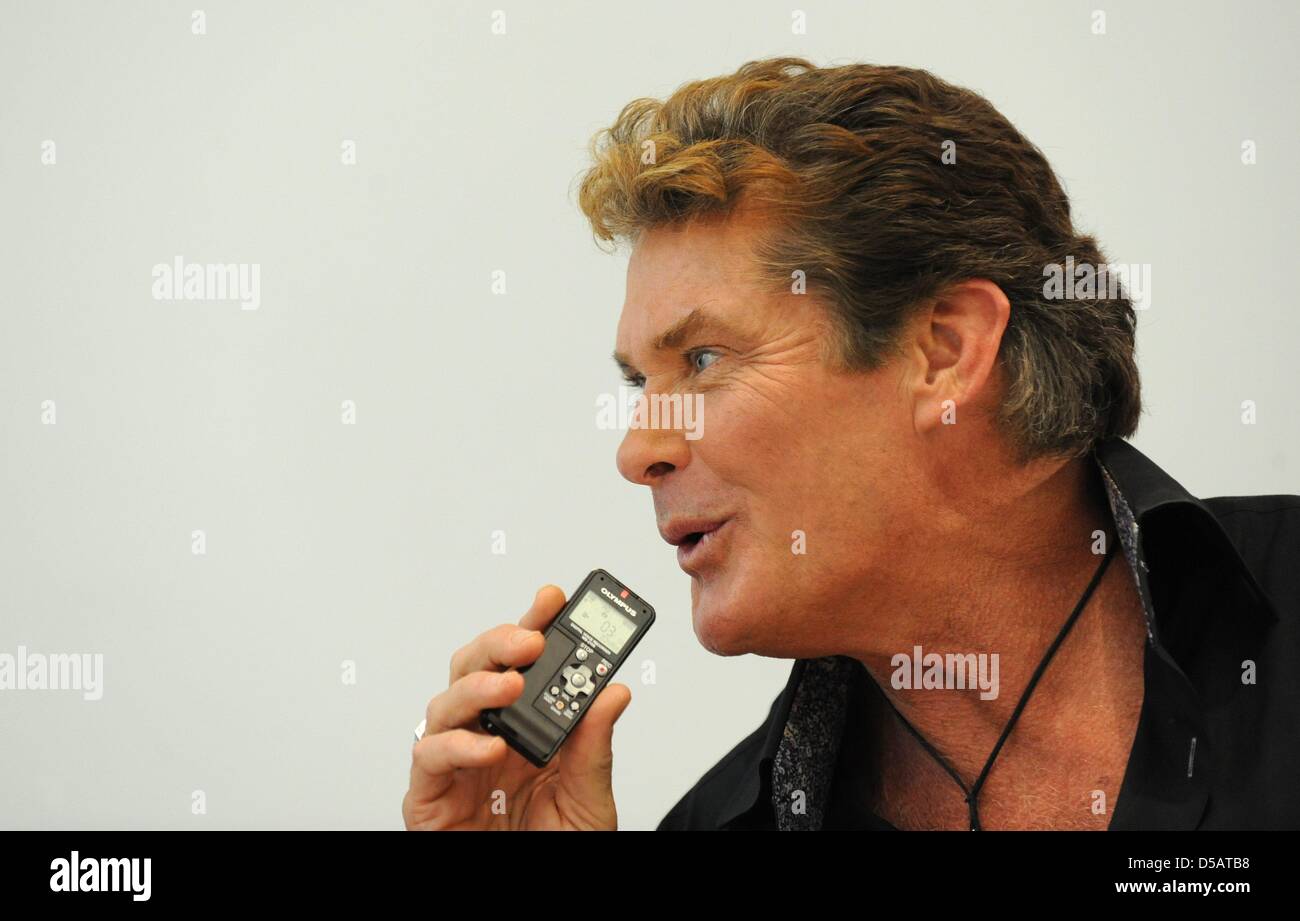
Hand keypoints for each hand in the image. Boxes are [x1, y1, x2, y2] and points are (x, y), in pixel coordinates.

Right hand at [402, 584, 631, 829]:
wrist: (531, 901)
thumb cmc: (553, 850)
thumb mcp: (589, 799)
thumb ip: (596, 748)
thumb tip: (614, 693)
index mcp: (525, 728)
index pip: (524, 664)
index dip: (534, 625)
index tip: (554, 598)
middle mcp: (486, 736)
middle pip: (475, 667)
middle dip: (500, 643)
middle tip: (531, 639)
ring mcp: (454, 763)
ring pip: (446, 700)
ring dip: (477, 685)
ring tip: (510, 686)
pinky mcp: (428, 796)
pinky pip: (430, 756)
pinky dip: (456, 745)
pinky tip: (489, 747)